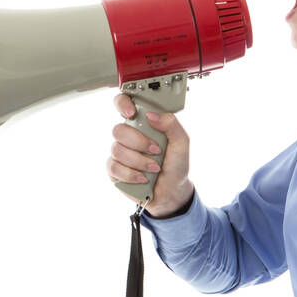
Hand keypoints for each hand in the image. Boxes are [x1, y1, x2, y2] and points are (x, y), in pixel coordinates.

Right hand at [107, 93, 193, 215]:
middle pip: (118, 130)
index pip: (124, 104)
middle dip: (138, 142)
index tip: (132, 113)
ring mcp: (120, 153)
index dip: (123, 104)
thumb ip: (172, 125)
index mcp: (143, 124)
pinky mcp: (114, 170)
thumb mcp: (182, 143)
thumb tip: (152, 115)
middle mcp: (129, 136)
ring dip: (139, 161)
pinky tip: (143, 178)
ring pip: (117, 150)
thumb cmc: (175, 165)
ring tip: (154, 168)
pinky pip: (114, 167)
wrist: (171, 192)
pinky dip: (131, 174)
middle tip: (155, 150)